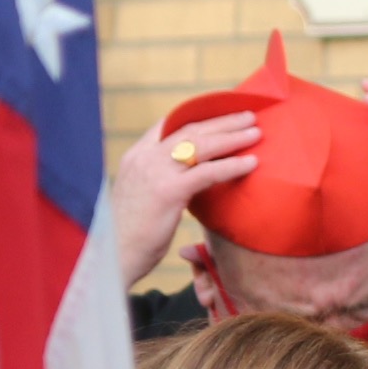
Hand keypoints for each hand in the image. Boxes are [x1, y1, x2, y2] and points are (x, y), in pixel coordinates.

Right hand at [114, 111, 259, 283]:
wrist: (111, 255)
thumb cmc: (129, 234)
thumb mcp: (141, 197)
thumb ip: (159, 180)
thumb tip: (187, 178)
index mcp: (137, 156)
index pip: (169, 125)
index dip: (198, 117)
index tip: (221, 113)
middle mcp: (145, 158)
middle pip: (190, 130)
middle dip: (221, 121)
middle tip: (248, 117)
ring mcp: (156, 172)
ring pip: (201, 145)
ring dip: (232, 137)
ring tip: (256, 133)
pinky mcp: (168, 191)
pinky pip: (207, 172)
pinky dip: (232, 166)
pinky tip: (251, 164)